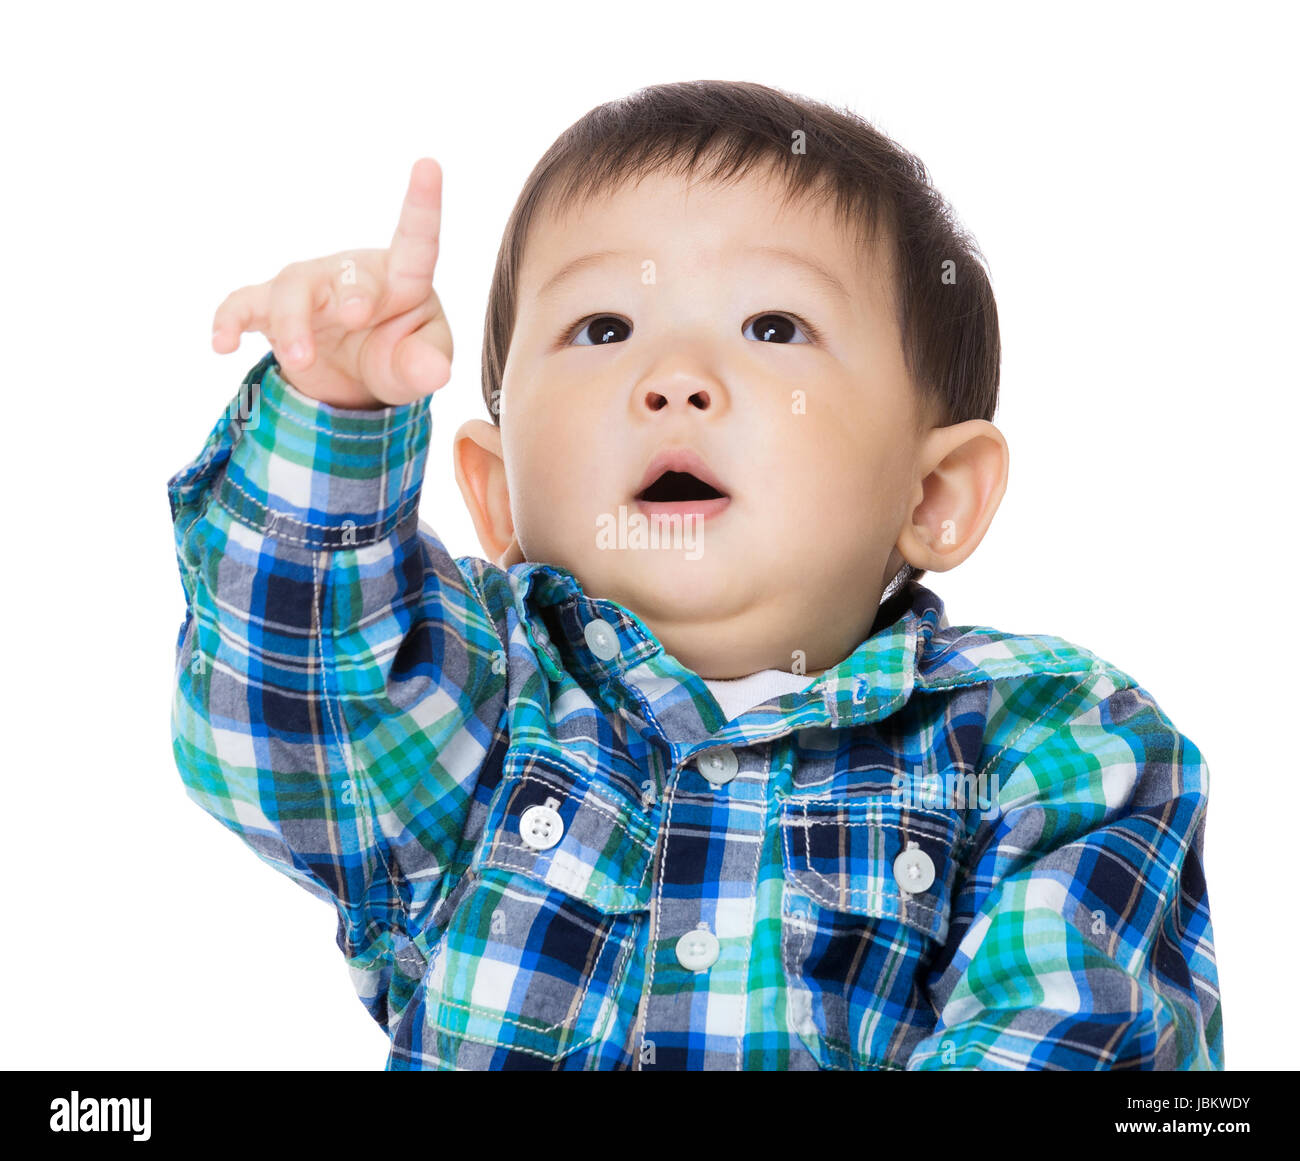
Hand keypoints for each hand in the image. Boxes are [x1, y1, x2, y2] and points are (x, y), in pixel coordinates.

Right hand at [211, 158, 452, 408]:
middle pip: (349, 273)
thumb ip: (425, 365)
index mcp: (401, 279)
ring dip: (294, 324)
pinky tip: (221, 343)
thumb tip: (436, 374)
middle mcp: (352, 274)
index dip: (423, 204)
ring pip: (292, 290)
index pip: (417, 239)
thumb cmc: (398, 352)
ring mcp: (309, 289)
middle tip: (355, 317)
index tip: (430, 165)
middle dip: (352, 292)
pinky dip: (230, 321)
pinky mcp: (272, 311)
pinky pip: (243, 305)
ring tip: (301, 359)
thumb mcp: (418, 365)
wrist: (355, 377)